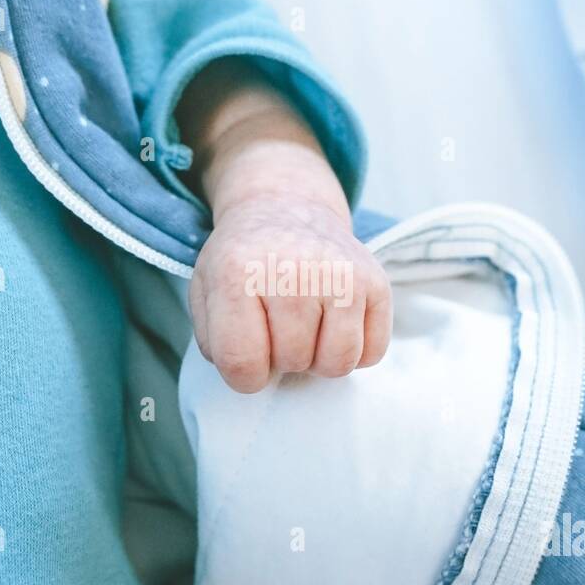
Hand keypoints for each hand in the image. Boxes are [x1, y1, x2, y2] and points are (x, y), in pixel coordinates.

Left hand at [176, 57, 390, 391]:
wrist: (286, 208)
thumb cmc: (244, 261)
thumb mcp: (207, 290)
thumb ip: (214, 340)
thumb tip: (251, 376)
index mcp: (237, 273)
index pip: (243, 365)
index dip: (244, 373)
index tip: (247, 350)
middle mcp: (294, 271)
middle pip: (292, 363)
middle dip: (282, 356)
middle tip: (277, 325)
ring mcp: (342, 275)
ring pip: (336, 364)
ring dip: (319, 357)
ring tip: (306, 327)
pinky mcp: (377, 282)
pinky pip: (372, 353)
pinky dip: (354, 349)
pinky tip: (335, 322)